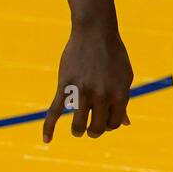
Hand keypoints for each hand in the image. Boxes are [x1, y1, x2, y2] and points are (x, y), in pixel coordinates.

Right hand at [43, 24, 133, 141]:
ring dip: (78, 131)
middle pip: (97, 127)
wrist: (95, 32)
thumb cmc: (113, 55)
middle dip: (94, 131)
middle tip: (90, 129)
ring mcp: (83, 91)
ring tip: (78, 130)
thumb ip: (123, 101)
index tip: (104, 120)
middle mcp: (102, 95)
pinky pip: (55, 111)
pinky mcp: (65, 86)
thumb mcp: (124, 77)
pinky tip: (47, 140)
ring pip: (78, 124)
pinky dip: (49, 127)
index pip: (114, 123)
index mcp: (119, 94)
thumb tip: (125, 124)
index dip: (110, 125)